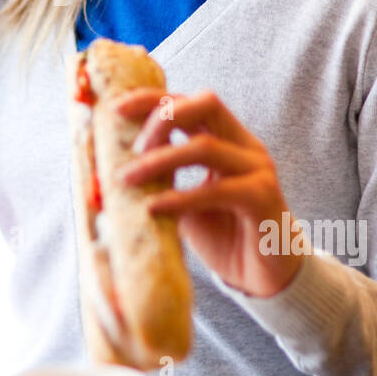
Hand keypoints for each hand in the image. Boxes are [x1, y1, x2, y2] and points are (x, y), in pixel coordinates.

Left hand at [113, 88, 303, 297]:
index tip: (116, 109)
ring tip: (127, 178)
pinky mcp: (263, 198)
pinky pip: (216, 190)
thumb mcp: (185, 203)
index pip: (191, 102)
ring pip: (205, 147)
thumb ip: (162, 182)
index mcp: (228, 139)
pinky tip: (153, 207)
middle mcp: (246, 146)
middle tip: (132, 147)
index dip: (153, 99)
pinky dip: (180, 196)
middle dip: (162, 116)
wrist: (264, 277)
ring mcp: (258, 169)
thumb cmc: (223, 236)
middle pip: (206, 104)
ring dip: (159, 160)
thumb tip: (112, 174)